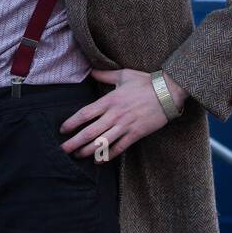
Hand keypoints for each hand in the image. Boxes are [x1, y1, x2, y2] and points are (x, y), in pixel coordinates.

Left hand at [56, 68, 187, 161]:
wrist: (168, 92)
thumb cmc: (145, 82)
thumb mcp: (123, 75)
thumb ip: (105, 75)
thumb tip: (90, 71)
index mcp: (110, 100)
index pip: (85, 114)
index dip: (71, 123)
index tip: (63, 130)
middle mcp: (115, 115)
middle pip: (90, 132)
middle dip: (74, 142)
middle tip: (63, 149)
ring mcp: (126, 125)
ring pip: (102, 142)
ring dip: (88, 151)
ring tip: (77, 156)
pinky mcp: (136, 134)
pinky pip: (120, 148)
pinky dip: (108, 155)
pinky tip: (100, 161)